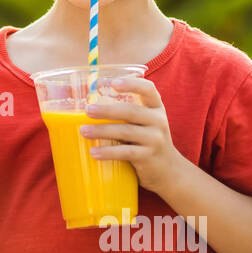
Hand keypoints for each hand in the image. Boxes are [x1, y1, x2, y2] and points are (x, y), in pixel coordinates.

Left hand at [81, 76, 185, 193]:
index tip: (111, 82)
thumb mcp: (143, 122)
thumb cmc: (146, 140)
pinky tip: (93, 153)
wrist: (168, 169)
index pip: (148, 89)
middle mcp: (158, 120)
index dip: (131, 83)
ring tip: (83, 131)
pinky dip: (108, 152)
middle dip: (107, 110)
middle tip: (87, 110)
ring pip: (126, 132)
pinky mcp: (148, 157)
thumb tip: (87, 104)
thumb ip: (125, 112)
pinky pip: (126, 152)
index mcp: (155, 107)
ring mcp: (155, 139)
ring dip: (102, 131)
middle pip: (132, 111)